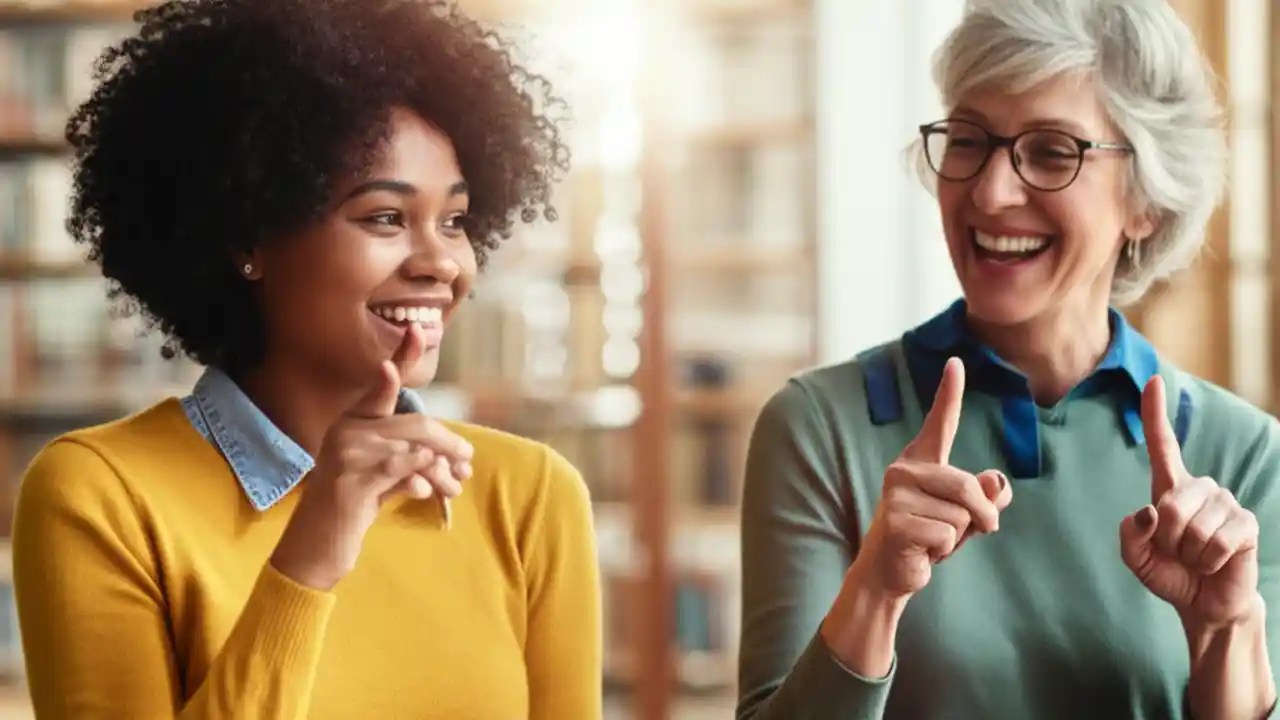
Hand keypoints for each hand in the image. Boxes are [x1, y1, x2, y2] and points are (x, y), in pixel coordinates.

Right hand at [270, 324, 473, 589]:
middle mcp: (346, 431)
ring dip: (442, 471)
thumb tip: (448, 460)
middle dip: (449, 444)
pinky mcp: (352, 482)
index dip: (402, 355)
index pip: (382, 383)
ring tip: (455, 487)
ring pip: (416, 449)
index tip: (420, 328)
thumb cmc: (349, 512)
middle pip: (416, 424)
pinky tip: (426, 495)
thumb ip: (404, 458)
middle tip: (467, 464)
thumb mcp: (378, 479)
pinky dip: (423, 481)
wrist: (313, 551)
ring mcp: (346, 455)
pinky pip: (404, 470)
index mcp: (351, 423)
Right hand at [848, 357, 1011, 598]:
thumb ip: (986, 497)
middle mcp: (904, 470)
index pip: (940, 424)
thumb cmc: (928, 536)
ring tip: (931, 539)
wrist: (890, 571)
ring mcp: (896, 495)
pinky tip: (922, 550)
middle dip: (981, 516)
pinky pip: (947, 535)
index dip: (949, 393)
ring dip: (958, 536)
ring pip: (960, 516)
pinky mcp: (896, 522)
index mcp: (921, 461)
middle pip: (968, 487)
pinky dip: (944, 551)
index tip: (956, 362)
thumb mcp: (966, 516)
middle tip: (972, 531)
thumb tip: (996, 482)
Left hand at [1120, 375, 1259, 628]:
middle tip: (1177, 552)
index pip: (1163, 444)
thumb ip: (1129, 536)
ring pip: (1193, 527)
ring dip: (1188, 553)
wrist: (1204, 604)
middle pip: (1169, 504)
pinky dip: (1209, 560)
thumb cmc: (1170, 574)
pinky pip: (1217, 541)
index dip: (1156, 414)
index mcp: (1170, 488)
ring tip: (1196, 558)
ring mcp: (1226, 503)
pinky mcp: (1246, 523)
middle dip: (1166, 539)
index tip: (1153, 380)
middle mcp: (1200, 488)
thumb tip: (1148, 512)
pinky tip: (1214, 563)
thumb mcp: (1137, 558)